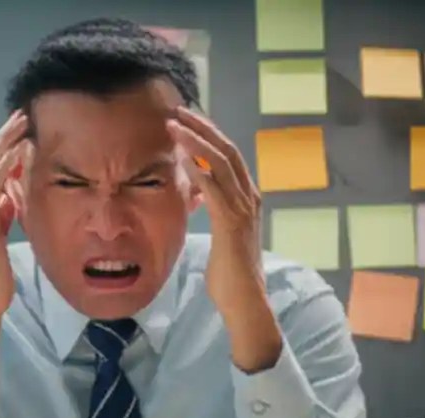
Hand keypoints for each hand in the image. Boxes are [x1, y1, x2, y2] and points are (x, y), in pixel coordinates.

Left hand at [166, 107, 281, 371]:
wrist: (245, 300)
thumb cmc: (232, 274)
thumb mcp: (223, 235)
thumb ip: (216, 211)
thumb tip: (199, 195)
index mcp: (249, 199)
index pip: (230, 157)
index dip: (210, 135)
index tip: (188, 120)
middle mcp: (250, 199)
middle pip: (228, 151)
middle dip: (203, 128)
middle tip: (179, 111)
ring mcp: (243, 209)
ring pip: (221, 163)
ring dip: (196, 141)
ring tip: (174, 125)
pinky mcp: (231, 222)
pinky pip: (213, 187)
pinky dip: (197, 167)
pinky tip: (182, 154)